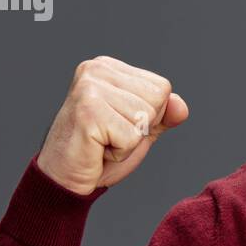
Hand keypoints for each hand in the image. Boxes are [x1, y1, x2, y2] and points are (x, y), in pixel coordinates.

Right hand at [36, 56, 189, 194]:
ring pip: (145, 119)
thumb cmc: (99, 152)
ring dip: (129, 141)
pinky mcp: (88, 113)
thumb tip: (181, 106)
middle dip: (140, 129)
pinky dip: (120, 153)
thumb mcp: (140, 129)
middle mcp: (96, 70)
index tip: (118, 124)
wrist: (64, 178)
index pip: (161, 88)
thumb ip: (164, 115)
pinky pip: (132, 137)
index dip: (149, 117)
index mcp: (108, 68)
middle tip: (109, 136)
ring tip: (102, 141)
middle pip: (157, 100)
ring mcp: (90, 89)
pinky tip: (97, 149)